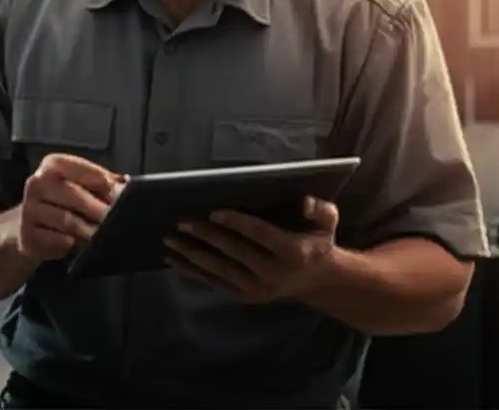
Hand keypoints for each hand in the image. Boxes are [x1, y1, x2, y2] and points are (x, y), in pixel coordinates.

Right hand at [18, 153, 125, 261]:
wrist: (32, 225)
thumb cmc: (66, 200)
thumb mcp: (83, 184)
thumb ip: (104, 182)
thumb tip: (125, 186)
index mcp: (52, 164)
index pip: (81, 169)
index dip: (102, 181)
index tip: (118, 193)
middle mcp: (36, 183)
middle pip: (75, 196)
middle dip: (99, 210)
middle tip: (116, 220)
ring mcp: (29, 210)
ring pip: (69, 222)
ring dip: (89, 230)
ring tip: (102, 234)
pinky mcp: (28, 236)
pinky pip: (59, 241)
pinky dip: (74, 245)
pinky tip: (80, 244)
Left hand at [164, 196, 339, 304]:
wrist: (317, 283)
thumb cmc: (317, 243)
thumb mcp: (329, 222)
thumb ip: (320, 209)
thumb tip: (304, 202)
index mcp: (292, 252)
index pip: (259, 235)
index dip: (236, 223)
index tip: (214, 212)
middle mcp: (272, 273)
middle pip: (233, 252)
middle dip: (205, 236)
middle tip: (181, 222)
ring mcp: (256, 289)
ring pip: (219, 269)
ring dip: (192, 255)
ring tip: (170, 241)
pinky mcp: (244, 296)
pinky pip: (214, 282)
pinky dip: (192, 272)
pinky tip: (174, 260)